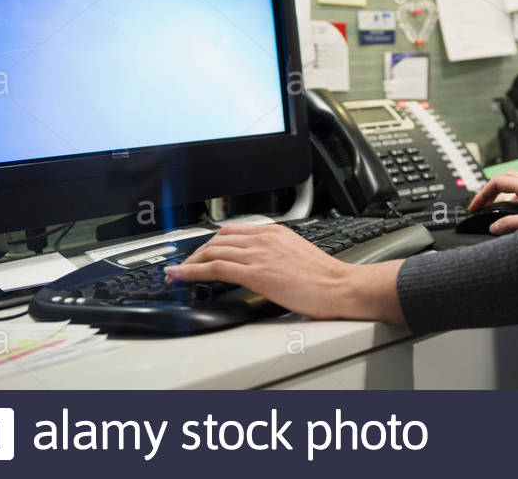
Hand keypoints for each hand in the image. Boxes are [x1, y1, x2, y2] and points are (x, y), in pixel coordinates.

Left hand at [162, 222, 401, 321]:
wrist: (339, 286)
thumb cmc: (325, 277)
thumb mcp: (298, 254)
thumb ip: (277, 253)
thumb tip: (264, 264)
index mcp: (275, 232)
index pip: (233, 231)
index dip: (212, 242)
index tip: (202, 251)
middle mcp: (264, 238)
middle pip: (218, 238)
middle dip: (198, 251)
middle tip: (187, 264)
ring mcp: (258, 254)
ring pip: (212, 251)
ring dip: (190, 261)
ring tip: (177, 272)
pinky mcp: (255, 272)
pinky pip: (214, 268)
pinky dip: (191, 271)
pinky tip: (180, 276)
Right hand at [469, 171, 517, 235]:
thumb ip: (512, 224)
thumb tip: (494, 227)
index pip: (498, 182)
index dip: (482, 194)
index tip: (474, 208)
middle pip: (506, 179)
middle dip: (491, 190)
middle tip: (482, 205)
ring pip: (517, 185)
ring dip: (504, 195)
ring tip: (497, 211)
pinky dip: (516, 201)